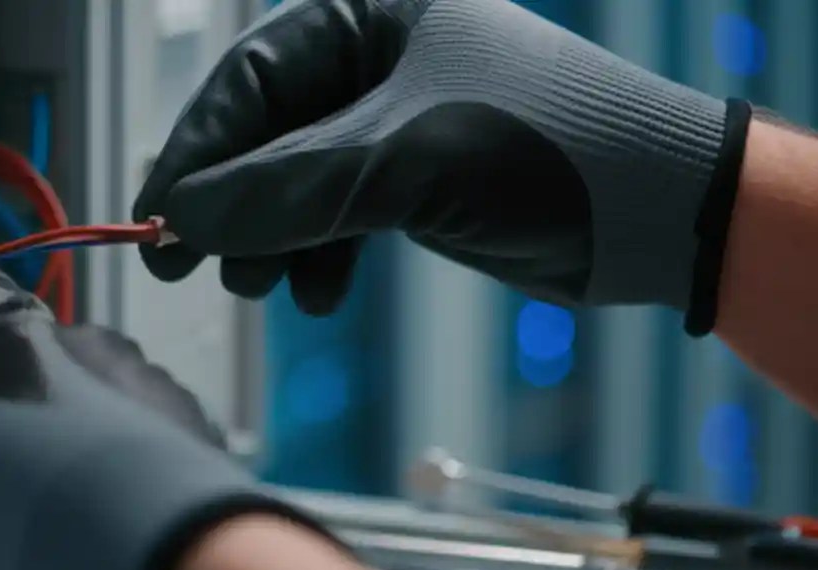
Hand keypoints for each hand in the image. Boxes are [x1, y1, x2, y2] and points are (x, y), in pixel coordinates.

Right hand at [135, 0, 750, 328]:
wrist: (658, 210)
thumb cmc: (550, 150)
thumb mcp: (402, 163)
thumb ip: (285, 190)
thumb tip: (185, 220)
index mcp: (371, 12)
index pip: (250, 78)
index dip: (198, 152)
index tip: (159, 219)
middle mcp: (381, 56)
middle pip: (268, 131)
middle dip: (233, 203)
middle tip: (188, 264)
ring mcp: (400, 119)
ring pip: (300, 179)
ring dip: (274, 239)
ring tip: (262, 288)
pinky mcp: (420, 175)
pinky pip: (341, 212)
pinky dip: (322, 254)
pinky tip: (322, 293)